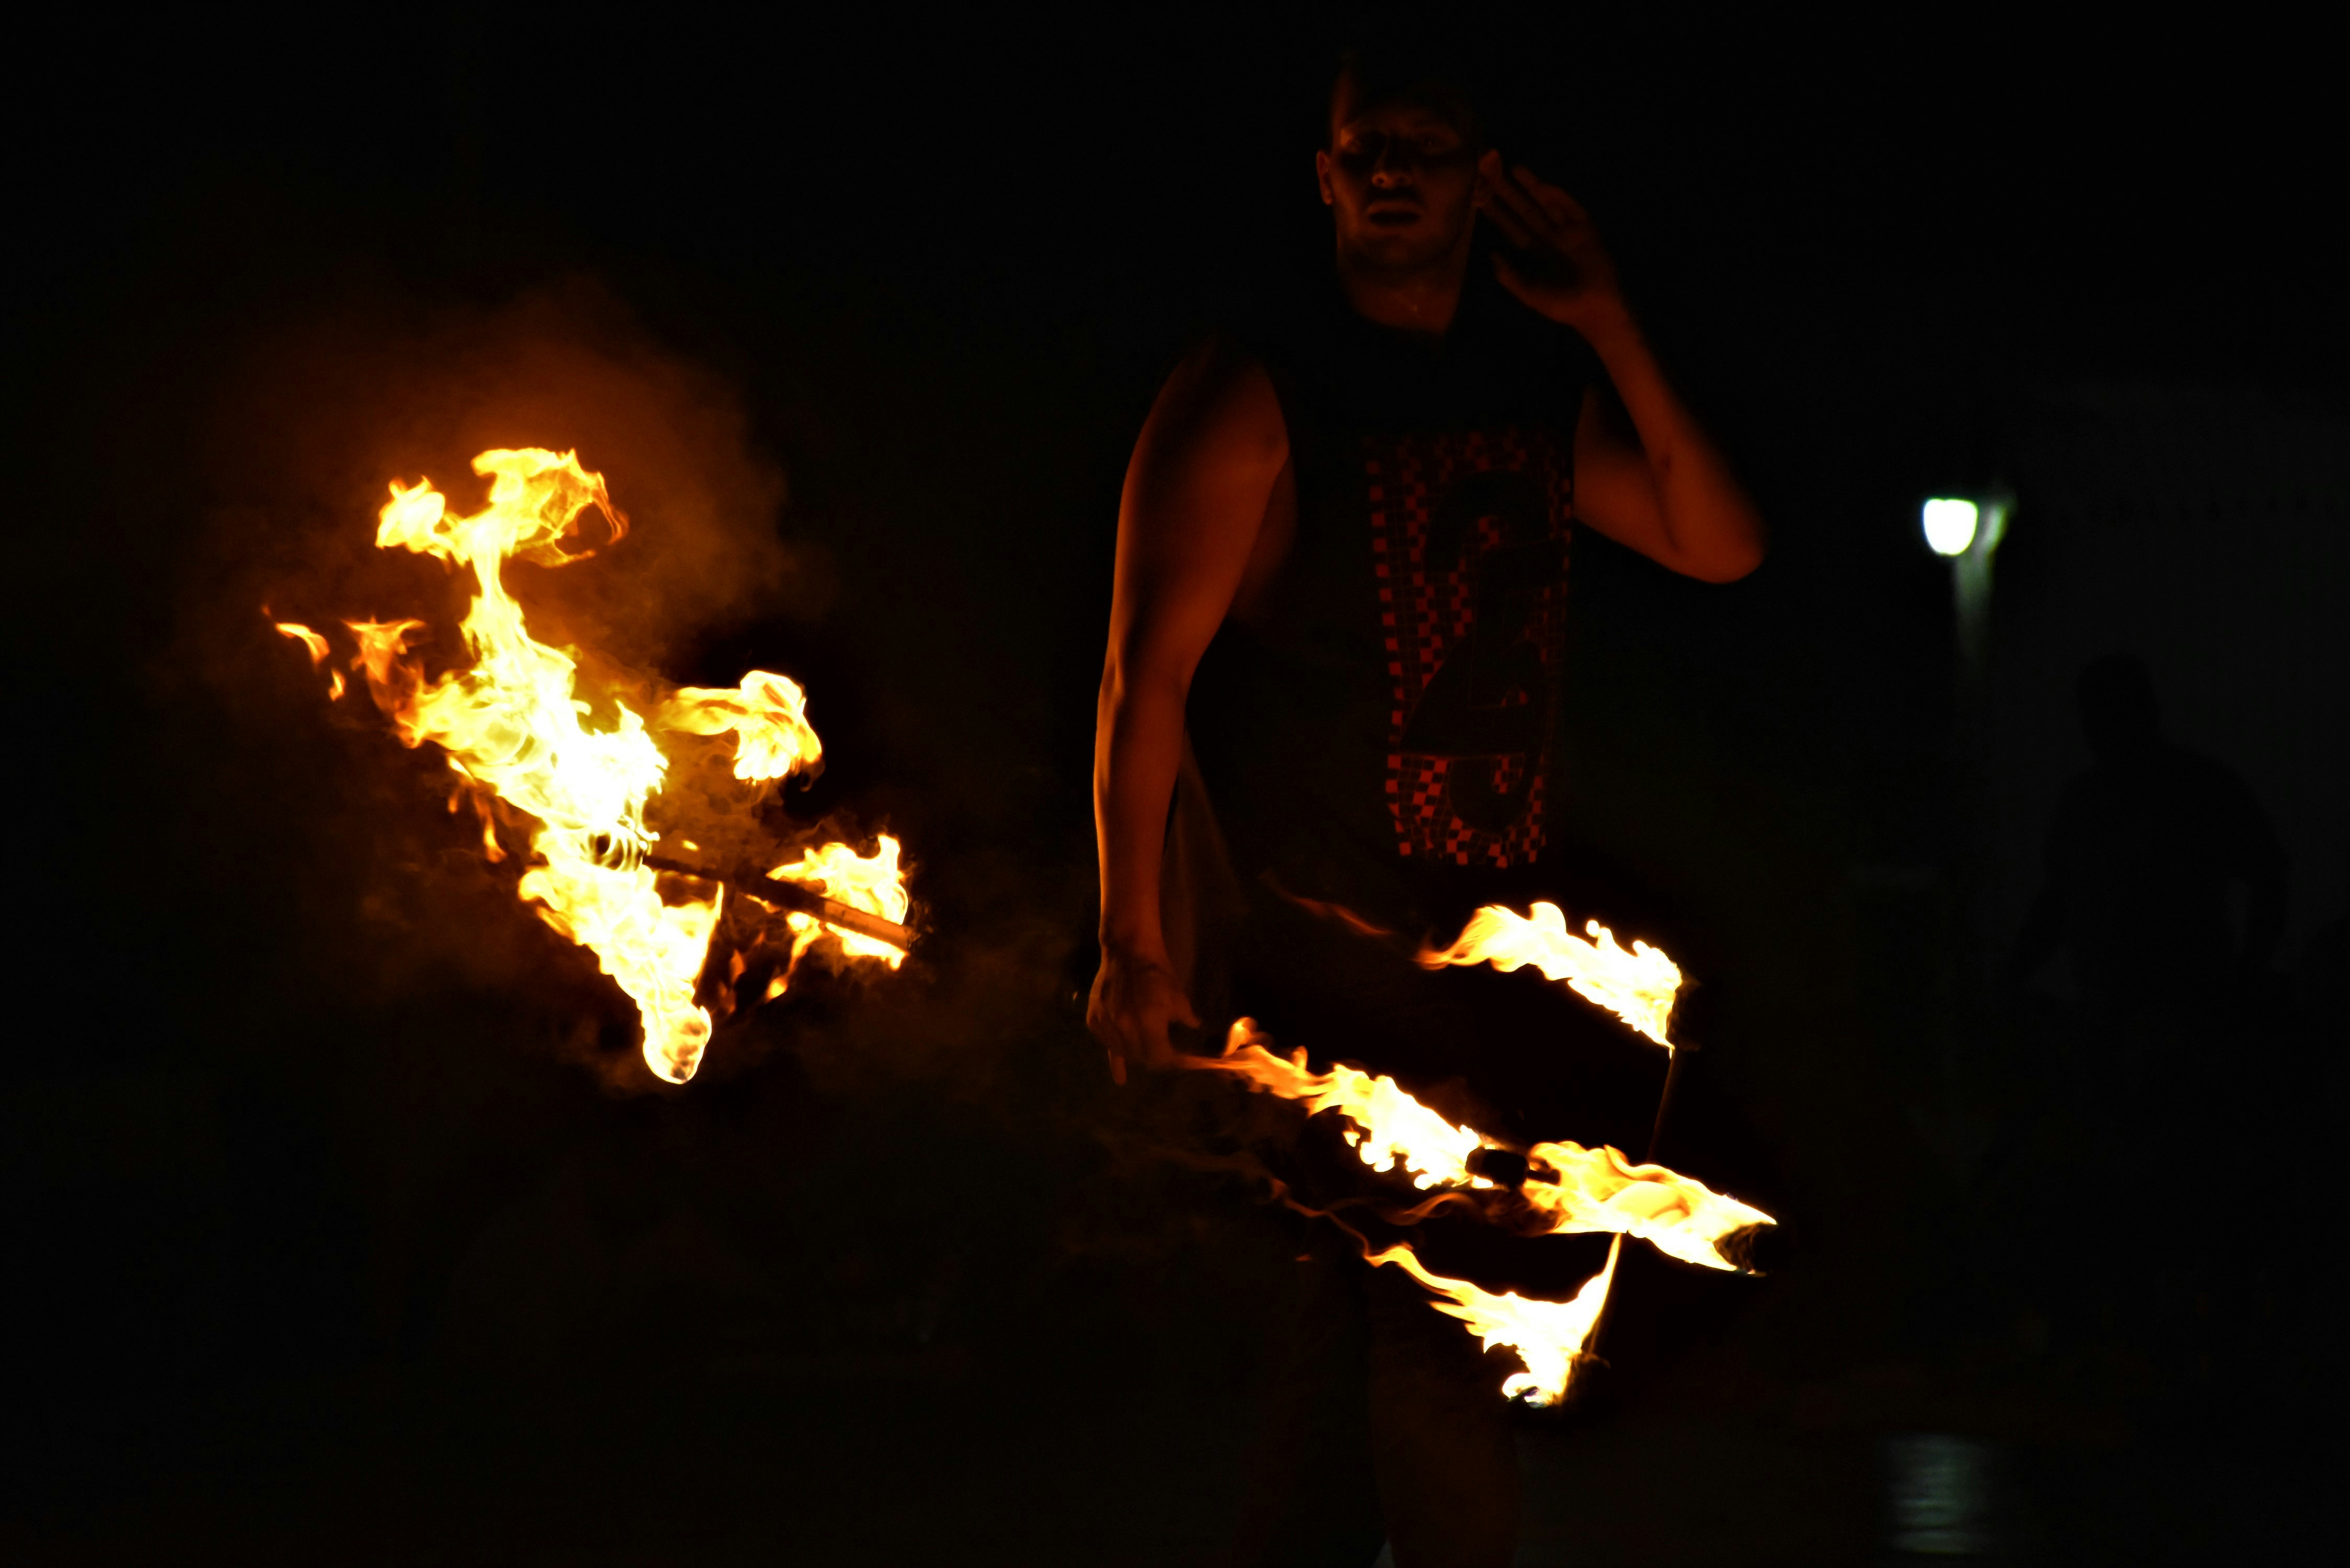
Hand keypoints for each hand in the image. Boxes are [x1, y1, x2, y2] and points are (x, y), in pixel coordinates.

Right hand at [1087, 944, 1198, 1084]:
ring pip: (1123, 1053)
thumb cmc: (1157, 973)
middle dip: (1155, 1059)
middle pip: (1141, 1058)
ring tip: (1145, 1052)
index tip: (1180, 1060)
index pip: (1160, 1057)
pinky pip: (1106, 1043)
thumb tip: (1197, 1032)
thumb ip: (1187, 1020)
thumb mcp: (1178, 997)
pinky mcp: (1094, 1019)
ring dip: (1136, 1056)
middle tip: (1165, 1055)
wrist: (1127, 951)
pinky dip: (1117, 1049)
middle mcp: (1124, 1028)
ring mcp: (1106, 1024)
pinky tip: (1120, 1069)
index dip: (1171, 1061)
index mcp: (1148, 1023)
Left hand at [1474, 151, 1623, 331]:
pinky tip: (1542, 185)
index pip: (1510, 227)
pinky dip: (1557, 197)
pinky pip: (1570, 207)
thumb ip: (1510, 275)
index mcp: (1533, 253)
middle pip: (1524, 210)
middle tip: (1492, 172)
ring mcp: (1567, 230)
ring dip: (1531, 186)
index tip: (1479, 195)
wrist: (1596, 309)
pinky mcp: (1585, 227)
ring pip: (1545, 203)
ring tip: (1513, 168)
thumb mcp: (1529, 293)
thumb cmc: (1562, 306)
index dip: (1496, 212)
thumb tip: (1492, 254)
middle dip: (1508, 192)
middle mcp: (1547, 237)